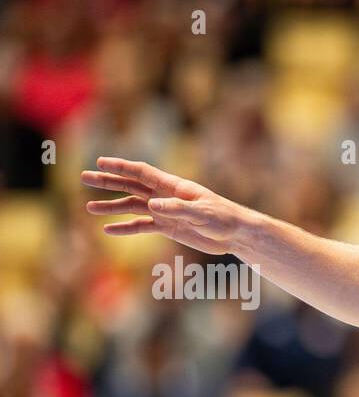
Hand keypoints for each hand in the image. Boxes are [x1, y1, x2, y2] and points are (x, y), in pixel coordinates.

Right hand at [82, 157, 253, 255]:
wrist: (235, 234)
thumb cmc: (223, 218)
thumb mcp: (202, 214)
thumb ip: (178, 208)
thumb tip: (153, 205)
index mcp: (173, 186)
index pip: (142, 172)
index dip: (121, 166)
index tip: (100, 162)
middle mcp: (165, 196)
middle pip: (131, 186)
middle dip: (109, 182)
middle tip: (84, 177)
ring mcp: (165, 211)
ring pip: (133, 207)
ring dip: (112, 207)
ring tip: (90, 208)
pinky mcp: (168, 228)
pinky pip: (142, 226)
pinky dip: (126, 228)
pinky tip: (109, 230)